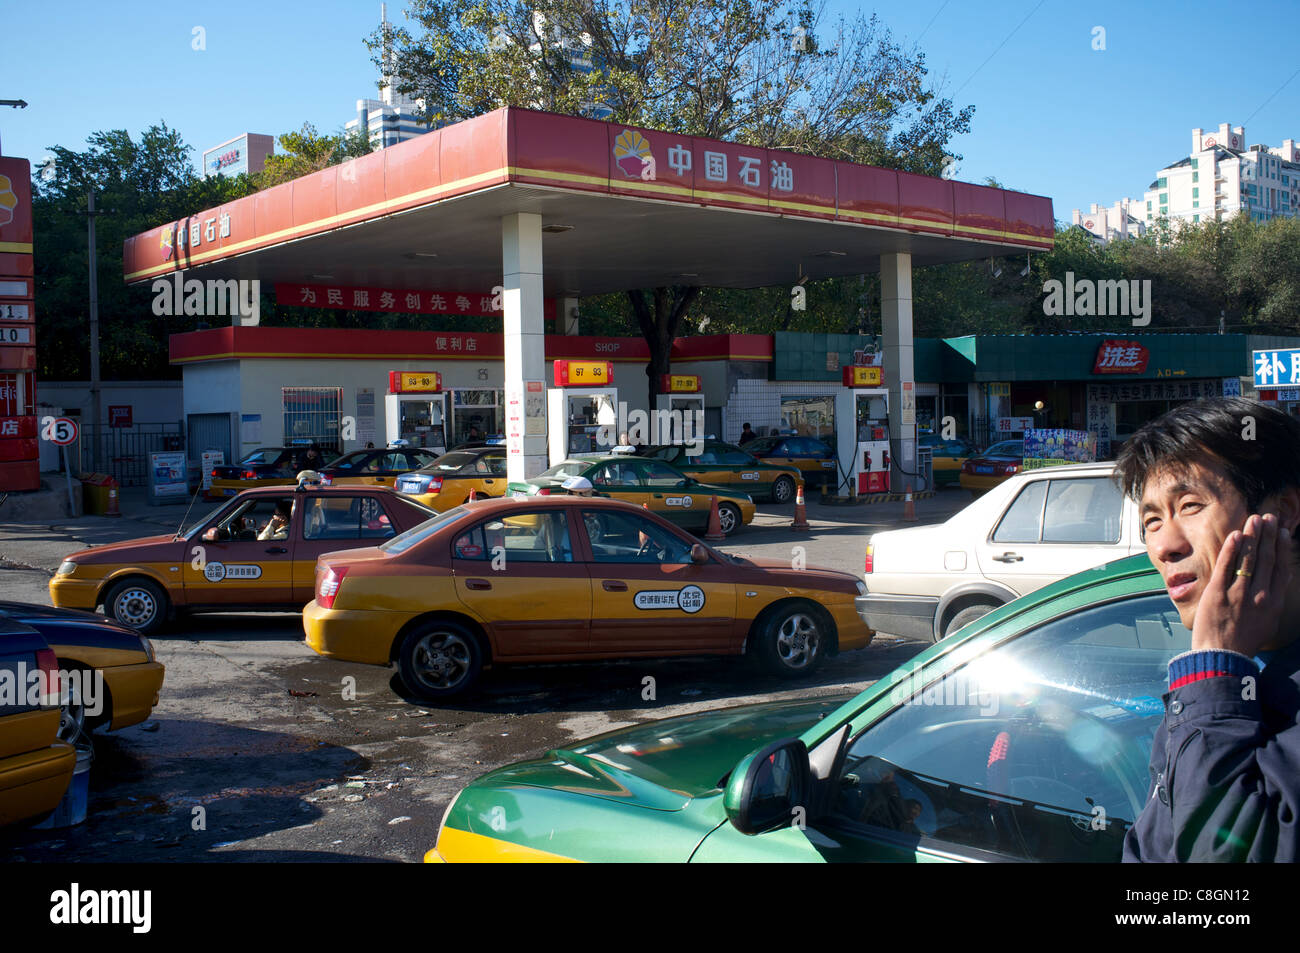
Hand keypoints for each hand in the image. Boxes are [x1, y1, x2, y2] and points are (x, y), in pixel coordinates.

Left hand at [1192, 513, 1293, 654]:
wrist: (1222, 657)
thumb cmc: (1243, 642)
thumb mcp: (1267, 623)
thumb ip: (1270, 602)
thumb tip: (1274, 586)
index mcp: (1273, 603)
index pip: (1281, 569)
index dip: (1282, 548)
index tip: (1282, 533)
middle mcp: (1259, 595)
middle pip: (1267, 559)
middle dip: (1269, 535)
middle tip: (1269, 517)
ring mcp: (1238, 593)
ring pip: (1248, 559)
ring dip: (1252, 536)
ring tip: (1254, 520)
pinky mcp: (1217, 593)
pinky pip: (1226, 566)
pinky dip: (1231, 549)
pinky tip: (1235, 535)